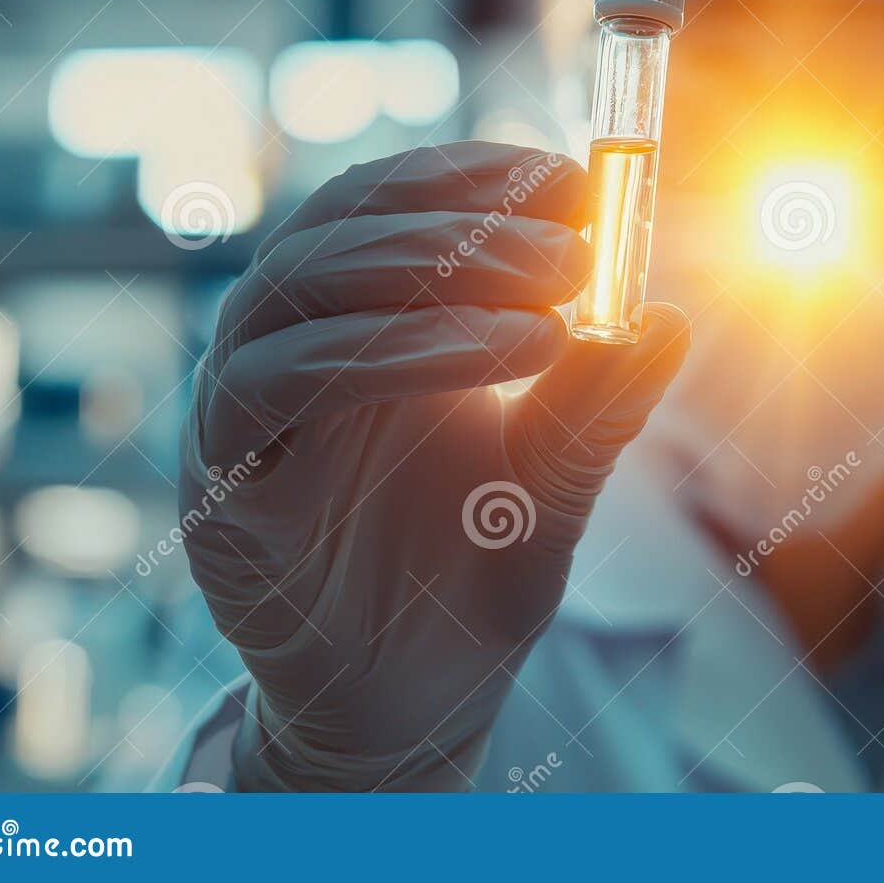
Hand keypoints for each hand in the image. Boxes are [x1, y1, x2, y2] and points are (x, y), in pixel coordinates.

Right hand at [179, 142, 689, 789]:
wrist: (409, 709)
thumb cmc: (472, 582)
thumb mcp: (552, 487)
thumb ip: (594, 406)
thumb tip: (666, 315)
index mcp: (369, 328)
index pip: (396, 206)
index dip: (474, 176)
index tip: (571, 174)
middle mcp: (298, 347)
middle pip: (344, 230)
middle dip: (465, 224)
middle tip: (573, 248)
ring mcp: (248, 407)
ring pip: (301, 288)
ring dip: (429, 276)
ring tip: (550, 309)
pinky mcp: (217, 479)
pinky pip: (266, 385)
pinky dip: (378, 354)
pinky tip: (491, 353)